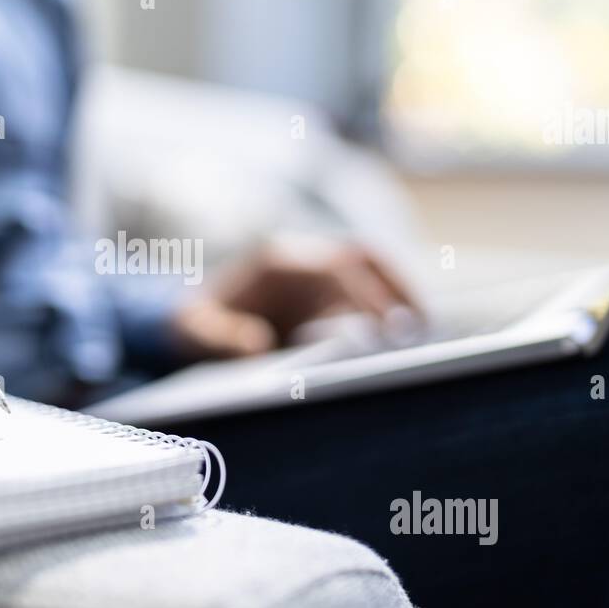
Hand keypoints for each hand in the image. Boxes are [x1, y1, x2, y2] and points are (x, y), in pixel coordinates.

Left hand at [168, 242, 415, 359]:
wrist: (183, 319)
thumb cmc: (189, 326)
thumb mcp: (193, 333)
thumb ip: (218, 338)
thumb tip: (257, 346)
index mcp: (280, 263)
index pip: (338, 269)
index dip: (367, 296)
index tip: (388, 329)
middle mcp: (304, 261)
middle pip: (365, 263)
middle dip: (396, 293)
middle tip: (420, 334)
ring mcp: (315, 275)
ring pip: (372, 273)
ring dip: (400, 297)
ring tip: (424, 338)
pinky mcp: (322, 293)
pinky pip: (365, 292)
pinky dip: (388, 309)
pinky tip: (405, 341)